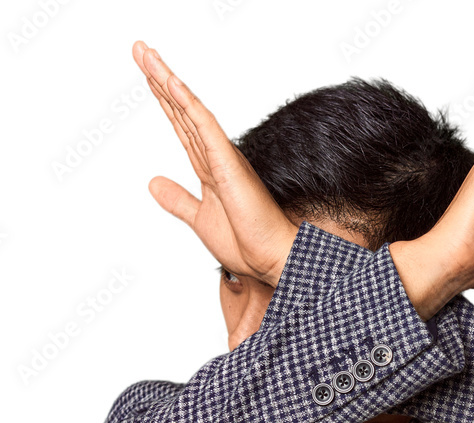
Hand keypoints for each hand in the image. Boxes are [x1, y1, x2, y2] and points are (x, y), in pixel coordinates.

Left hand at [131, 40, 297, 285]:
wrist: (271, 259)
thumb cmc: (247, 243)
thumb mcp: (199, 219)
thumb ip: (178, 200)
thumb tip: (153, 184)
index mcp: (209, 167)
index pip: (182, 125)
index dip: (163, 98)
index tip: (147, 73)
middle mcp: (215, 156)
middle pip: (181, 110)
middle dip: (159, 79)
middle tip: (140, 49)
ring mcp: (223, 157)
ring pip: (190, 111)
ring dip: (166, 81)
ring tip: (146, 54)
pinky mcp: (229, 164)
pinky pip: (205, 127)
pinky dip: (188, 104)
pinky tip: (171, 83)